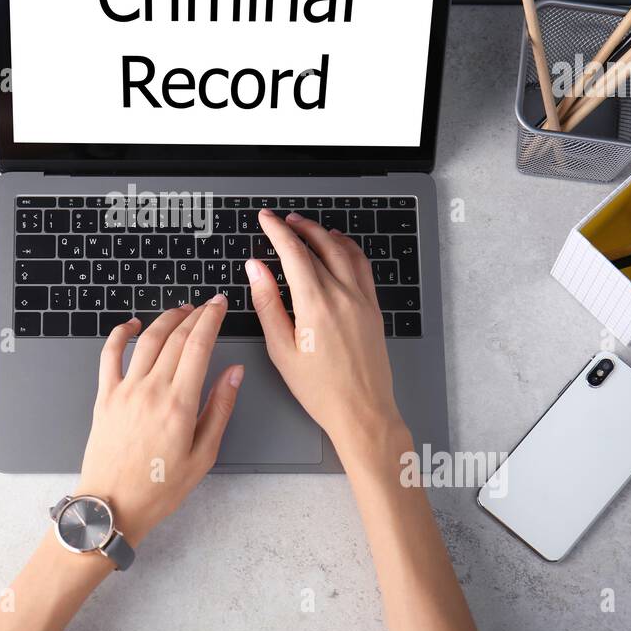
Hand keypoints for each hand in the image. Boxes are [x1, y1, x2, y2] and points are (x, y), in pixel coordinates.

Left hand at [77, 296, 243, 544]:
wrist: (113, 505)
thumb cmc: (158, 488)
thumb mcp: (203, 455)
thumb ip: (219, 408)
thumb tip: (234, 373)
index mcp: (178, 404)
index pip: (199, 346)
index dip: (211, 320)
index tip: (220, 306)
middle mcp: (151, 390)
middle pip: (175, 338)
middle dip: (195, 315)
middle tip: (207, 306)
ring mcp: (124, 391)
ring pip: (147, 340)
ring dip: (166, 319)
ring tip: (181, 311)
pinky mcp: (104, 397)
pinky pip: (109, 355)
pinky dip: (121, 333)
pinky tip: (133, 325)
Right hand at [247, 209, 407, 456]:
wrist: (361, 411)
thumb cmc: (320, 389)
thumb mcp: (281, 348)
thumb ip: (267, 303)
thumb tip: (256, 269)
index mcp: (316, 304)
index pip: (293, 252)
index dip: (276, 230)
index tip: (265, 219)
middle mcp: (342, 295)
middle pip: (318, 246)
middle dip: (297, 228)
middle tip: (281, 220)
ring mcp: (362, 300)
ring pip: (343, 250)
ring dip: (323, 233)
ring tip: (306, 227)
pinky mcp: (373, 308)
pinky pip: (362, 266)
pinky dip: (348, 248)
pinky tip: (339, 247)